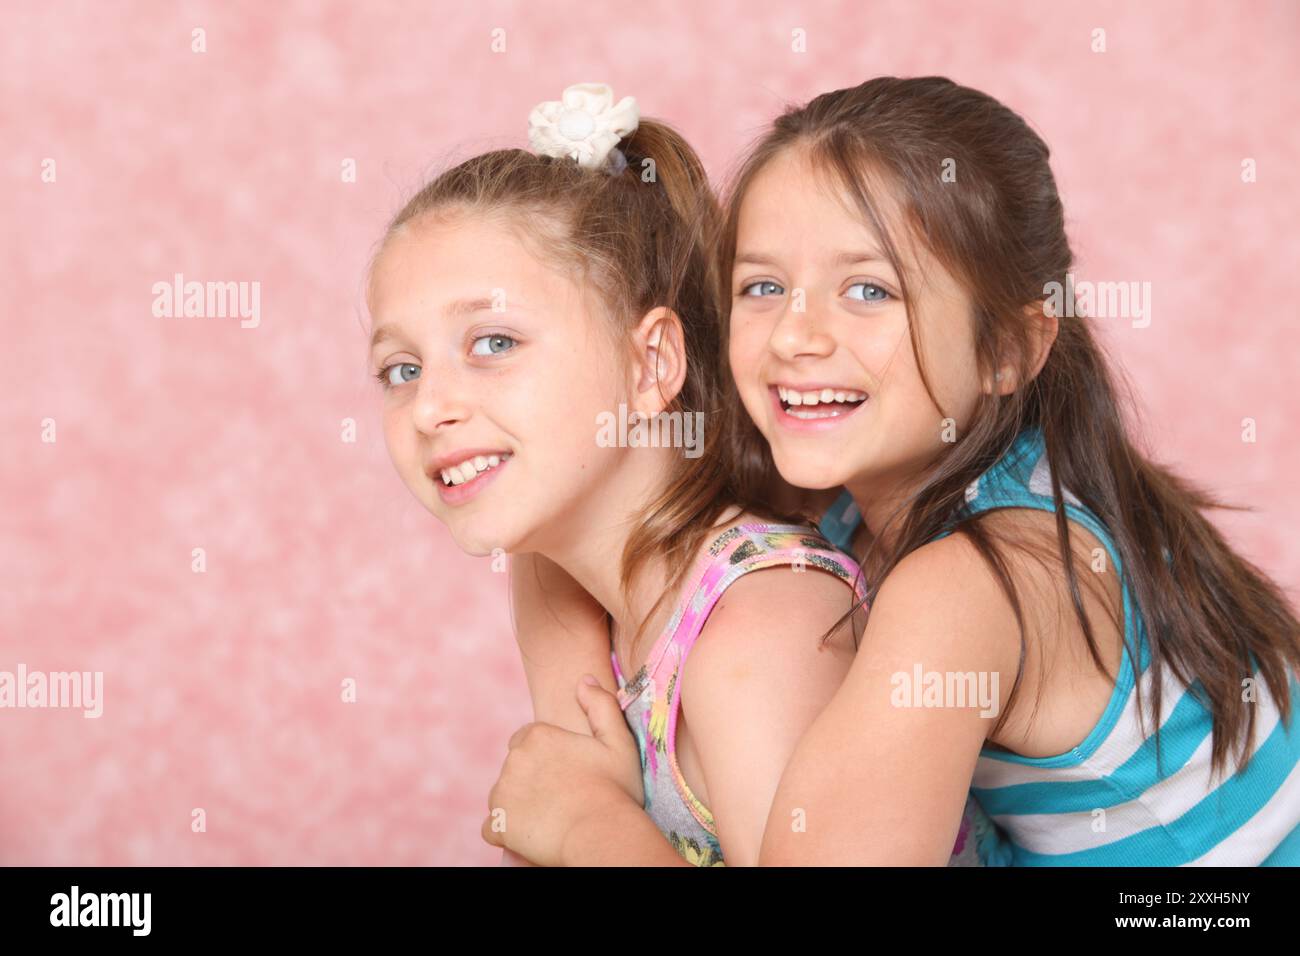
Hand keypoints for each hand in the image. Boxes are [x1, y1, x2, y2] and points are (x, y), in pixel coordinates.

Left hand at [482, 675, 643, 865]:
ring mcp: (502, 791)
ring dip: (520, 805)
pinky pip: (494, 827)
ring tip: (551, 818)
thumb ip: (601, 705)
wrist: (602, 834)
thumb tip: (584, 680)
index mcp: (538, 736)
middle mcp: (514, 759)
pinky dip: (508, 832)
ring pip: (505, 796)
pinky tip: (533, 836)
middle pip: (516, 769)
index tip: (566, 775)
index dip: (548, 759)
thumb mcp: (619, 740)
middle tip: (563, 798)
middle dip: (533, 781)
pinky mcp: (498, 823)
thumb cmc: (615, 789)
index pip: (528, 741)